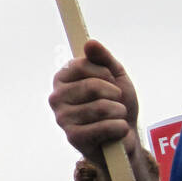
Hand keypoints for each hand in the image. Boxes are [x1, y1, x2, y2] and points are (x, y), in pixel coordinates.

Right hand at [48, 39, 140, 164]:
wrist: (125, 136)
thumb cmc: (117, 104)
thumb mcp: (115, 76)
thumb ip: (103, 58)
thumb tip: (89, 42)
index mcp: (62, 79)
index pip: (84, 64)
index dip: (106, 74)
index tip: (110, 83)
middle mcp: (56, 97)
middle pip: (93, 86)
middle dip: (115, 95)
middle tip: (115, 103)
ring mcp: (62, 118)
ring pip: (102, 107)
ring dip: (119, 112)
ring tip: (116, 118)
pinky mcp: (72, 137)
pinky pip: (105, 126)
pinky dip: (120, 128)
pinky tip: (116, 132)